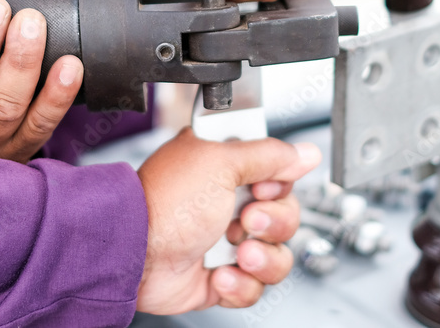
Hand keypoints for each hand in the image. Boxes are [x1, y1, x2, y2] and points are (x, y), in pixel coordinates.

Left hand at [137, 128, 321, 313]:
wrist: (134, 255)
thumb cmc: (165, 204)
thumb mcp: (221, 162)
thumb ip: (270, 155)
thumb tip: (306, 152)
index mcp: (226, 169)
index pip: (279, 176)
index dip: (277, 185)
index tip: (261, 187)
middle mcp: (228, 204)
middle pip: (285, 216)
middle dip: (273, 223)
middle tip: (247, 220)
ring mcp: (224, 242)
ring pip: (277, 255)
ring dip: (261, 258)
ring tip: (236, 253)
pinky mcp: (222, 277)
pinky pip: (255, 286)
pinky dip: (240, 284)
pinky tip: (219, 274)